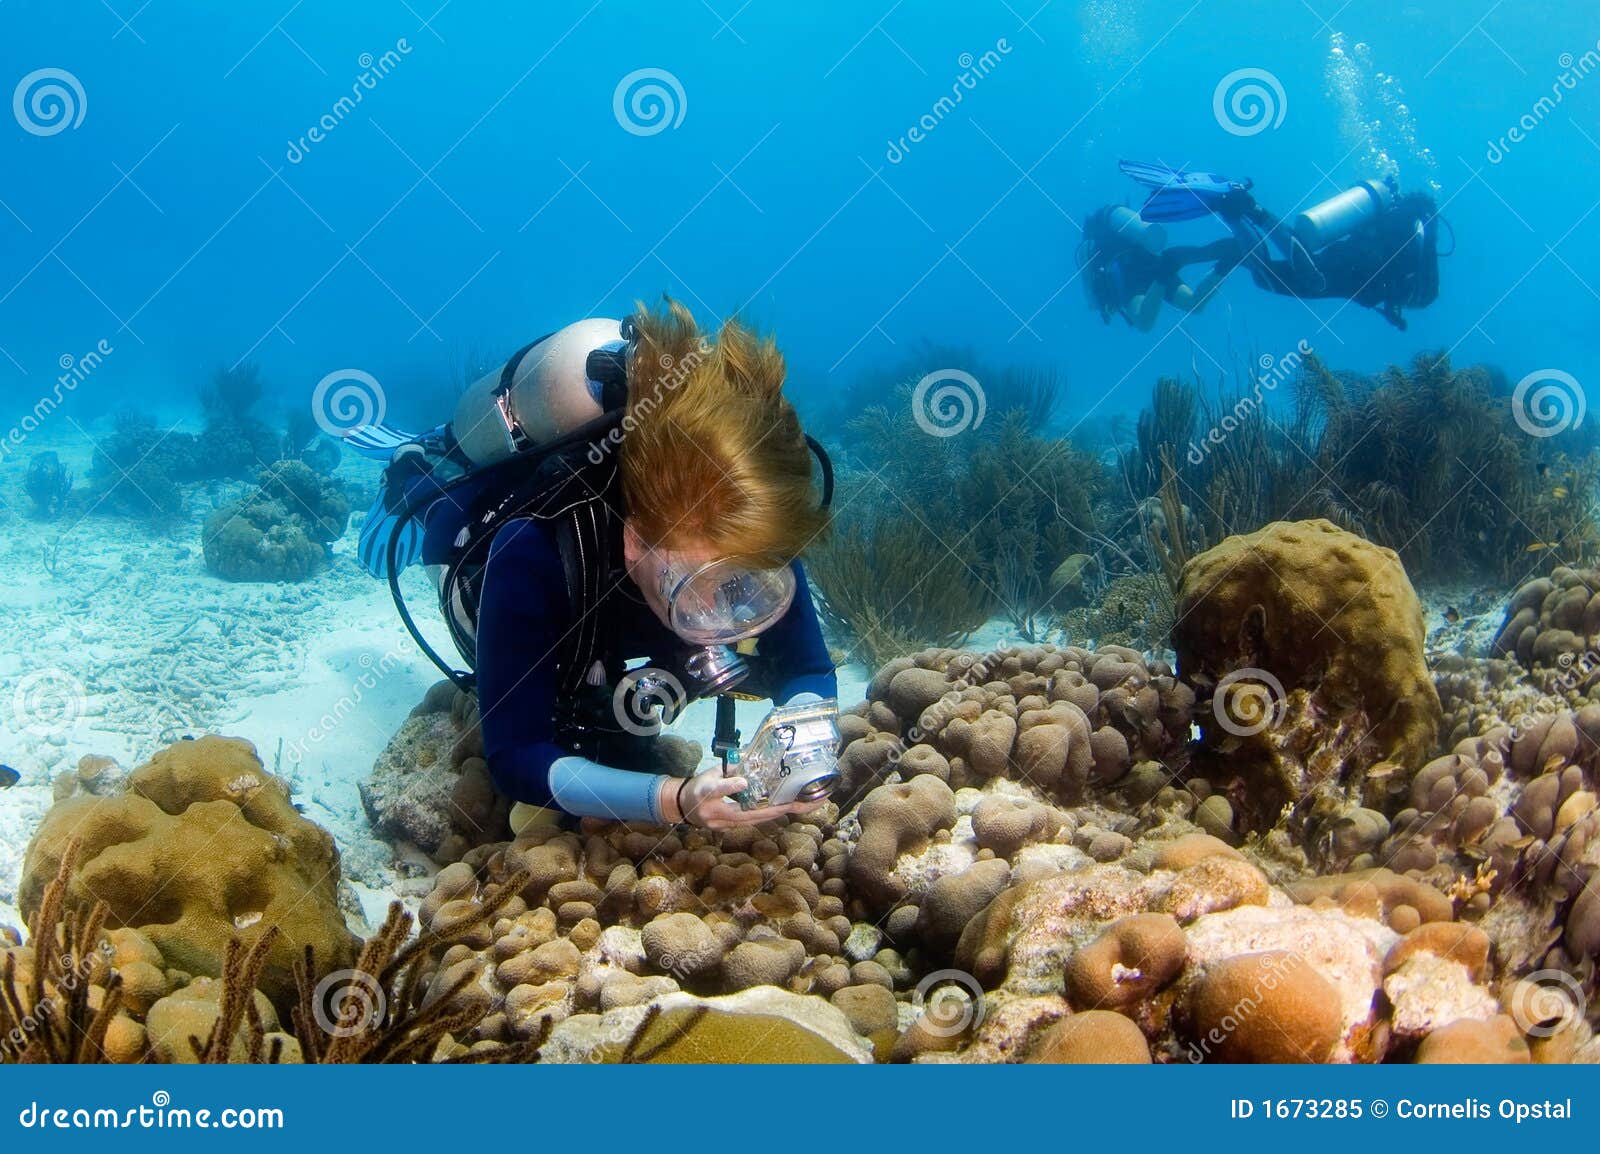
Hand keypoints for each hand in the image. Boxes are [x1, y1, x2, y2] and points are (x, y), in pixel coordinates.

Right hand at [660, 768, 825, 828]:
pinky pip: (753, 821)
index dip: (731, 786)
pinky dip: (770, 815)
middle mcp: (714, 812)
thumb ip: (731, 768)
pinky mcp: (729, 828)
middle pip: (746, 812)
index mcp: (705, 793)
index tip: (743, 782)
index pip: (718, 789)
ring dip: (777, 813)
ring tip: (801, 806)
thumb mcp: (710, 772)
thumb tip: (754, 761)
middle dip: (775, 809)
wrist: (683, 807)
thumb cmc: (698, 786)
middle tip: (798, 802)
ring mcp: (722, 824)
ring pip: (753, 819)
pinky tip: (787, 809)